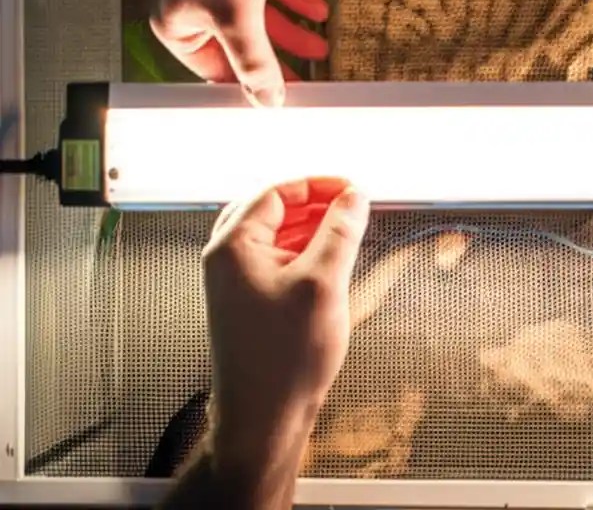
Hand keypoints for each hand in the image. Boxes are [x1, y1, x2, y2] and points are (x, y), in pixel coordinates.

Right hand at [150, 0, 328, 105]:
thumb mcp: (237, 16)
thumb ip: (254, 61)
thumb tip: (266, 97)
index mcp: (178, 29)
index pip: (218, 75)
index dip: (250, 89)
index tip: (279, 103)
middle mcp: (192, 9)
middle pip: (241, 49)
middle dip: (277, 62)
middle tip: (307, 82)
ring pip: (258, 20)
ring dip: (291, 34)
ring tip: (321, 50)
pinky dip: (291, 0)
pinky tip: (318, 11)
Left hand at [201, 178, 369, 458]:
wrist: (264, 417)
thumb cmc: (282, 359)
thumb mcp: (324, 283)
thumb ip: (341, 232)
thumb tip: (355, 197)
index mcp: (233, 247)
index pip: (276, 192)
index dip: (318, 185)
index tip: (352, 189)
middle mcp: (227, 261)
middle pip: (272, 210)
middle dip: (315, 204)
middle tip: (352, 205)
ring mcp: (236, 283)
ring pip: (276, 236)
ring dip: (312, 228)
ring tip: (348, 231)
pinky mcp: (250, 303)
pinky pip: (277, 261)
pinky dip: (305, 253)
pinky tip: (331, 263)